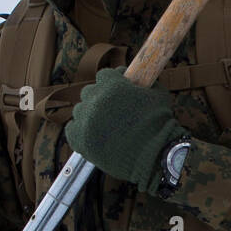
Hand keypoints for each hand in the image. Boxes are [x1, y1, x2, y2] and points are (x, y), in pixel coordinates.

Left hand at [65, 67, 181, 192]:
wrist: (155, 155)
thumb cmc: (158, 124)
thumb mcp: (157, 94)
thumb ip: (143, 82)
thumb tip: (137, 78)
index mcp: (113, 86)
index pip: (104, 75)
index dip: (113, 81)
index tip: (119, 89)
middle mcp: (96, 101)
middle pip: (89, 92)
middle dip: (100, 97)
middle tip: (112, 108)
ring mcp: (86, 121)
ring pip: (80, 111)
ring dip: (90, 114)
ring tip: (104, 125)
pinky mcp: (80, 140)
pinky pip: (72, 129)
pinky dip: (80, 130)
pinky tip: (93, 134)